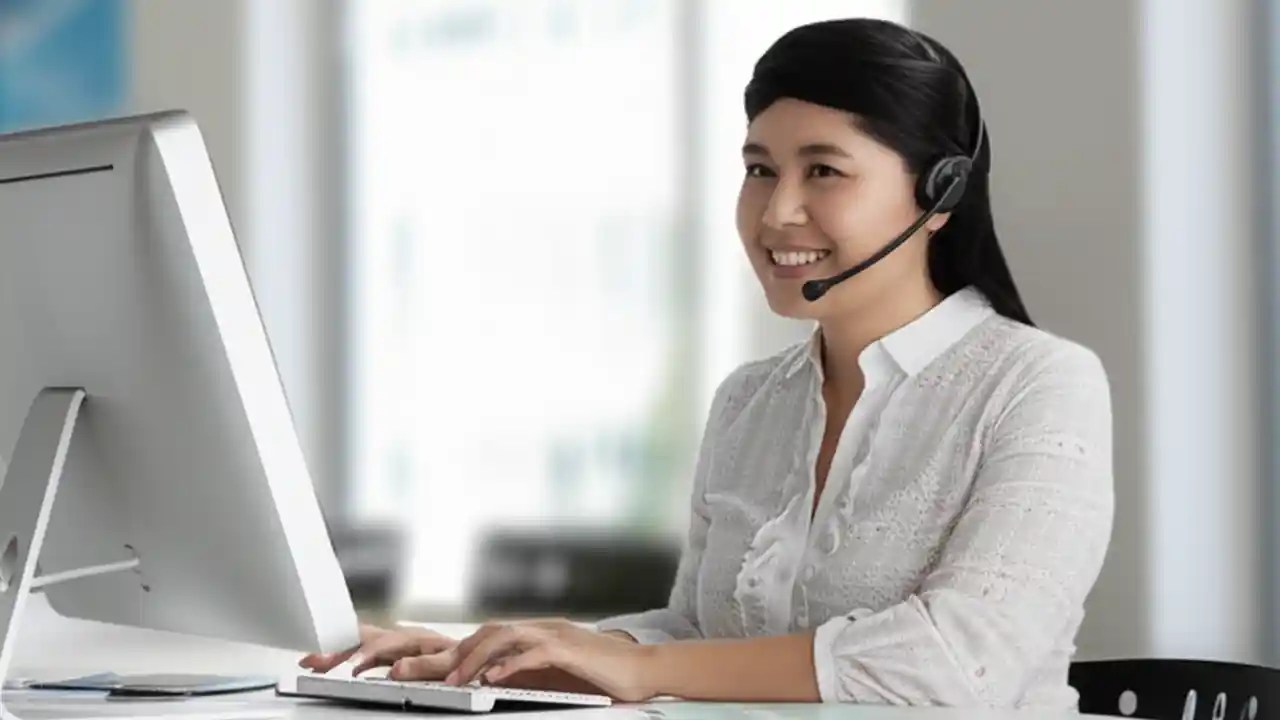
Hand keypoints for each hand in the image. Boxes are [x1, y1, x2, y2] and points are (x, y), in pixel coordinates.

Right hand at [298, 623, 458, 676]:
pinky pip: (360, 652)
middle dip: (337, 649)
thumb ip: (425, 665)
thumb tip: (397, 669)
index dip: (366, 654)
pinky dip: (342, 658)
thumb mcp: (450, 663)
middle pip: (363, 639)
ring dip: (334, 651)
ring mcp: (393, 643)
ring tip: (309, 661)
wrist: (473, 654)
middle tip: (313, 661)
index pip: (385, 643)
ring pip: (357, 643)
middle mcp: (400, 637)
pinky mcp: (389, 652)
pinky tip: (327, 666)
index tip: (350, 668)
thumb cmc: (463, 658)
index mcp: (414, 637)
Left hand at [440, 619, 656, 702]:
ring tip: (460, 677)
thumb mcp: (562, 671)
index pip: (496, 632)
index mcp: (543, 631)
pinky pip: (531, 653)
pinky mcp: (569, 650)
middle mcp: (546, 627)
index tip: (446, 666)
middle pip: (493, 630)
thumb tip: (501, 677)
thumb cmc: (608, 673)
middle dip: (463, 650)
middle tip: (441, 673)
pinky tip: (493, 677)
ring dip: (477, 656)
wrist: (644, 669)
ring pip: (505, 636)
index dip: (468, 647)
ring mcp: (558, 636)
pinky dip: (509, 664)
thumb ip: (534, 670)